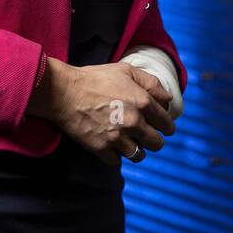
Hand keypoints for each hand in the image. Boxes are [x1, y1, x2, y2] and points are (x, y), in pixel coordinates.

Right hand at [30, 58, 175, 165]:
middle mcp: (134, 122)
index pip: (166, 123)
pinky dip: (115, 156)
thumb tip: (168, 98)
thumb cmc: (95, 78)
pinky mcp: (101, 148)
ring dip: (136, 150)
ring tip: (129, 143)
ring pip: (138, 156)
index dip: (166, 126)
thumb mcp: (126, 71)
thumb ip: (151, 83)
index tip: (162, 128)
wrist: (64, 91)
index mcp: (143, 102)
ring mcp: (117, 138)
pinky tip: (111, 146)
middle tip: (147, 136)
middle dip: (154, 140)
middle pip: (157, 143)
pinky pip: (117, 161)